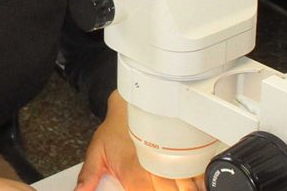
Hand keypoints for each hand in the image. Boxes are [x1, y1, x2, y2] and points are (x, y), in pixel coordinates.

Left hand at [74, 92, 204, 190]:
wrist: (132, 104)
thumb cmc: (116, 128)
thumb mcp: (96, 151)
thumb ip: (89, 175)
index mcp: (133, 171)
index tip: (141, 188)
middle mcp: (155, 168)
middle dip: (166, 189)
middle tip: (156, 184)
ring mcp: (172, 162)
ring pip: (187, 186)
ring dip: (185, 186)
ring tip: (177, 184)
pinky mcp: (184, 158)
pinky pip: (197, 176)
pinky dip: (196, 181)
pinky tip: (194, 184)